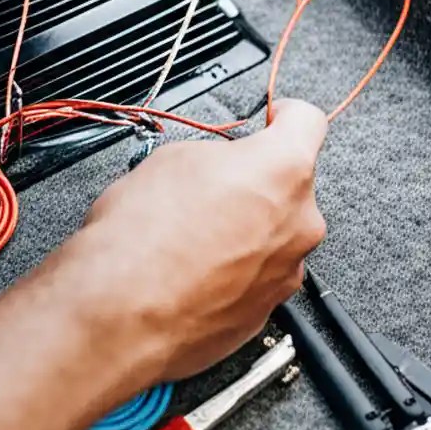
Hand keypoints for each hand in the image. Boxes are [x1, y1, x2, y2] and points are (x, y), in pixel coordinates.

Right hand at [61, 99, 327, 380]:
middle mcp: (299, 223)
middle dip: (253, 184)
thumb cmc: (140, 237)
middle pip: (290, 186)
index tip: (272, 121)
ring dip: (242, 229)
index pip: (308, 121)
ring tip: (189, 235)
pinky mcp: (265, 311)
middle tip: (206, 189)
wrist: (122, 313)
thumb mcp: (169, 159)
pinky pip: (255, 276)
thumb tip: (219, 165)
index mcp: (282, 169)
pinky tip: (190, 268)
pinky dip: (231, 269)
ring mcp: (285, 272)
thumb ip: (214, 156)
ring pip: (274, 235)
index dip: (284, 116)